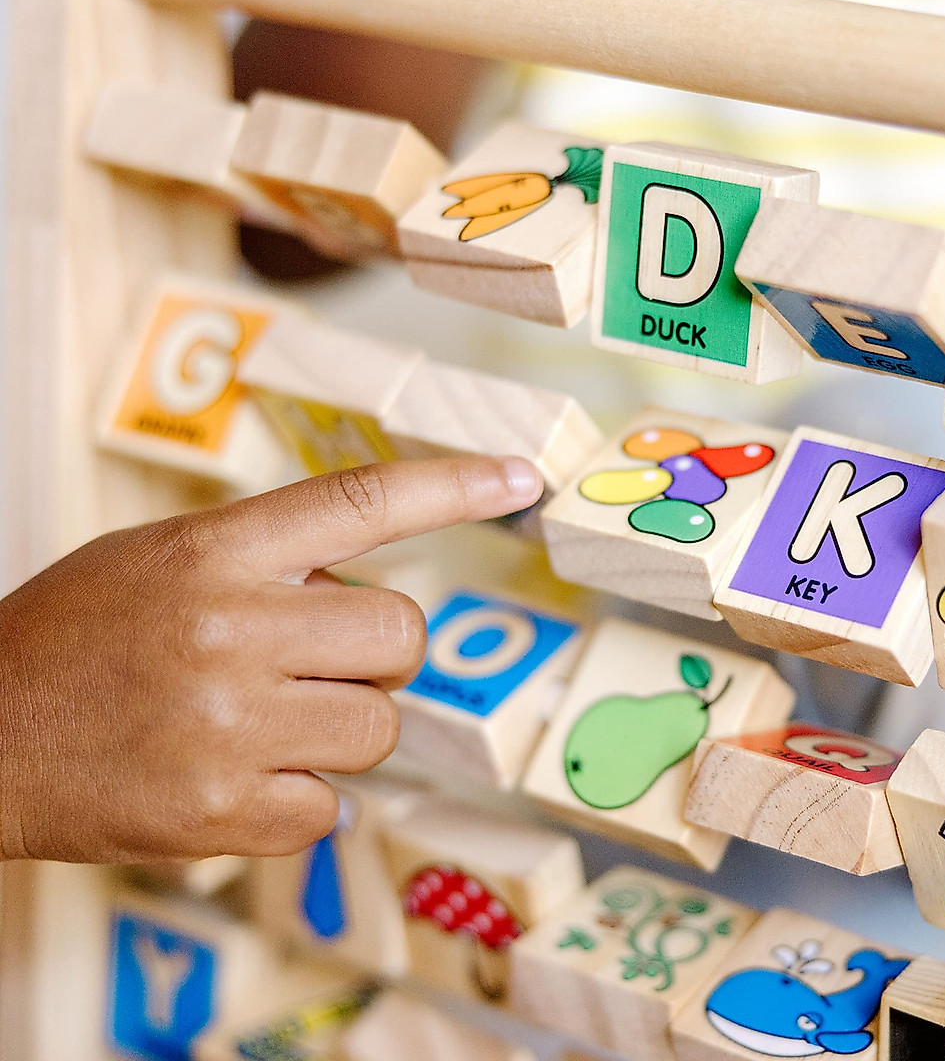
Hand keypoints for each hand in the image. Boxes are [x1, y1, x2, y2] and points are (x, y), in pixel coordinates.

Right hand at [0, 455, 541, 863]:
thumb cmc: (78, 637)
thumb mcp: (166, 559)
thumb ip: (270, 561)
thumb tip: (374, 598)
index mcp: (216, 551)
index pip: (360, 501)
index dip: (452, 486)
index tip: (521, 479)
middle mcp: (231, 628)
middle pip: (400, 632)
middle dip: (377, 651)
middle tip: (316, 660)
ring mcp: (228, 724)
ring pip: (377, 724)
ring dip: (340, 726)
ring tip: (263, 722)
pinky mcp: (220, 812)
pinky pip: (330, 806)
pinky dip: (297, 797)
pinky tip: (236, 776)